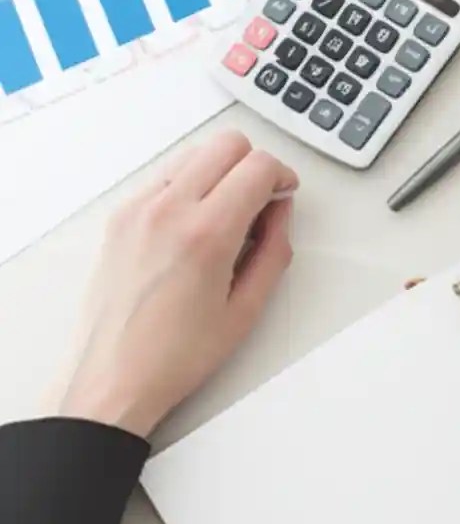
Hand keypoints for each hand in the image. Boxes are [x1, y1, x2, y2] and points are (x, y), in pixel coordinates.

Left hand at [59, 132, 297, 438]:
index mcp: (206, 234)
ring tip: (227, 216)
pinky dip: (188, 186)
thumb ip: (275, 250)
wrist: (111, 379)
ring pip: (194, 153)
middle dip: (253, 165)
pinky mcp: (120, 217)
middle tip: (261, 200)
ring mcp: (137, 209)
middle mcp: (168, 210)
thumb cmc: (174, 356)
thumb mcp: (247, 308)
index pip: (257, 166)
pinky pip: (165, 177)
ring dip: (219, 172)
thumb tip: (280, 211)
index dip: (282, 176)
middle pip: (226, 144)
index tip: (284, 195)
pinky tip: (194, 224)